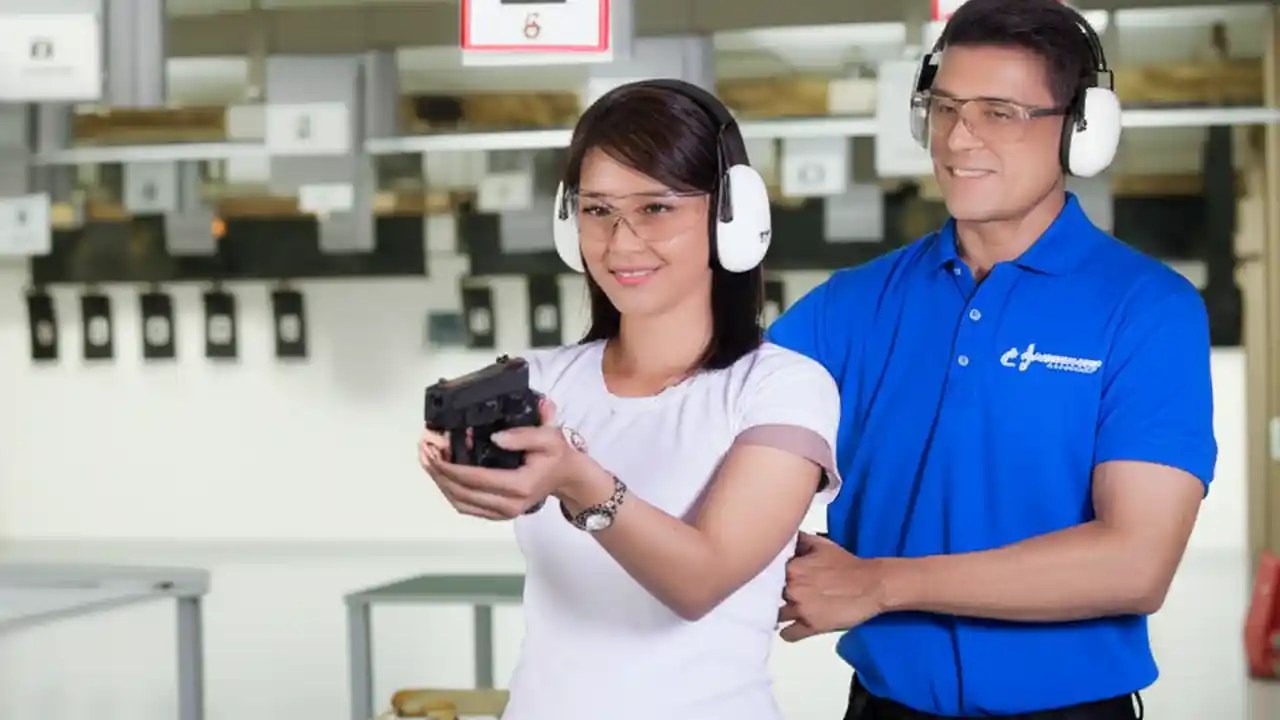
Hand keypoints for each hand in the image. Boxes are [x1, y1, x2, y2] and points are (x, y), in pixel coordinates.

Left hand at [418, 397, 607, 519]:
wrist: (565, 476)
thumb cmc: (556, 454)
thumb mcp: (549, 436)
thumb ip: (523, 435)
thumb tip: (494, 438)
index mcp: (519, 486)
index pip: (475, 479)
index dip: (451, 467)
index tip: (434, 451)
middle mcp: (508, 505)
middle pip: (461, 493)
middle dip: (438, 473)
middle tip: (424, 452)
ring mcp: (502, 512)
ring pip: (459, 502)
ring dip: (440, 483)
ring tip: (426, 461)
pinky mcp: (497, 514)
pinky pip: (466, 507)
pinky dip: (449, 491)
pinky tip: (440, 475)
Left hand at [778, 532, 895, 641]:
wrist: (871, 584)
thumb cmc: (847, 564)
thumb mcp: (821, 544)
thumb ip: (799, 540)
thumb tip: (785, 537)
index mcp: (791, 568)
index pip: (768, 574)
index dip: (770, 577)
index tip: (772, 580)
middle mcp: (792, 588)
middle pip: (770, 595)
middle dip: (774, 594)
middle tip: (784, 594)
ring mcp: (800, 609)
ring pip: (777, 615)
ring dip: (780, 613)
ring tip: (787, 611)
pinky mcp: (811, 626)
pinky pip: (788, 634)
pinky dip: (788, 632)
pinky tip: (792, 627)